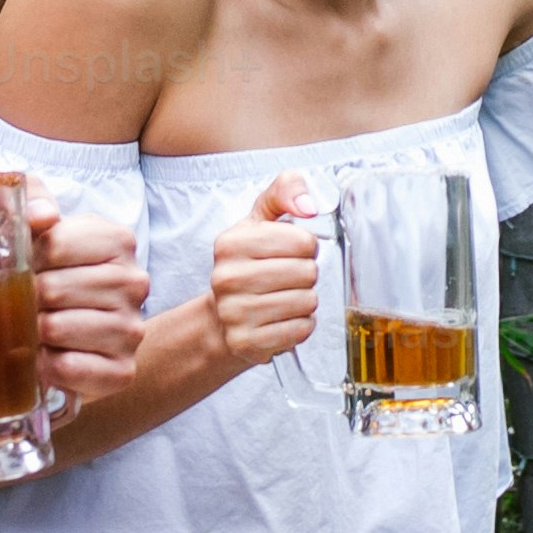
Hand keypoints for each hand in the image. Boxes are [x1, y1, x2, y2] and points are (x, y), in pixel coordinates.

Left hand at [41, 196, 150, 401]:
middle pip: (54, 288)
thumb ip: (26, 199)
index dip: (26, 259)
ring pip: (58, 328)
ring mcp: (133, 329)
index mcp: (118, 240)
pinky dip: (45, 366)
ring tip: (34, 331)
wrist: (52, 335)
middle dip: (26, 300)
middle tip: (25, 305)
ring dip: (33, 334)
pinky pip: (68, 368)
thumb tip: (42, 215)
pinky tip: (45, 358)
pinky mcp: (123, 371)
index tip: (25, 268)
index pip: (55, 243)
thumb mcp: (27, 228)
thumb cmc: (36, 276)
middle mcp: (135, 282)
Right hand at [205, 172, 323, 373]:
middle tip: (290, 278)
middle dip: (307, 275)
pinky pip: (301, 329)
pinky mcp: (246, 342)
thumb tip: (309, 205)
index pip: (303, 241)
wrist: (223, 315)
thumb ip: (286, 190)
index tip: (292, 252)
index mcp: (230, 243)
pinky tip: (284, 318)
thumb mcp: (261, 218)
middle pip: (307, 273)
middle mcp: (226, 278)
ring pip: (307, 302)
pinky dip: (301, 325)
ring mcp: (234, 313)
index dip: (306, 247)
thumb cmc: (249, 262)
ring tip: (286, 297)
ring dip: (306, 300)